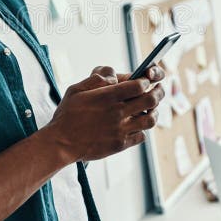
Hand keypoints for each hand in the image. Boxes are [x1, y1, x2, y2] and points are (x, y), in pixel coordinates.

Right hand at [45, 65, 165, 162]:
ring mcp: (121, 130)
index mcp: (108, 96)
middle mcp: (118, 113)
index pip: (139, 85)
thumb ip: (96, 79)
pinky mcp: (120, 144)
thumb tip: (113, 76)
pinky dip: (142, 129)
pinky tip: (137, 125)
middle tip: (159, 89)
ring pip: (150, 119)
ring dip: (154, 112)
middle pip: (150, 100)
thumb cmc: (67, 114)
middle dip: (158, 92)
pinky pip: (141, 136)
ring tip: (153, 108)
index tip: (147, 79)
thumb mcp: (76, 89)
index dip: (146, 80)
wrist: (61, 143)